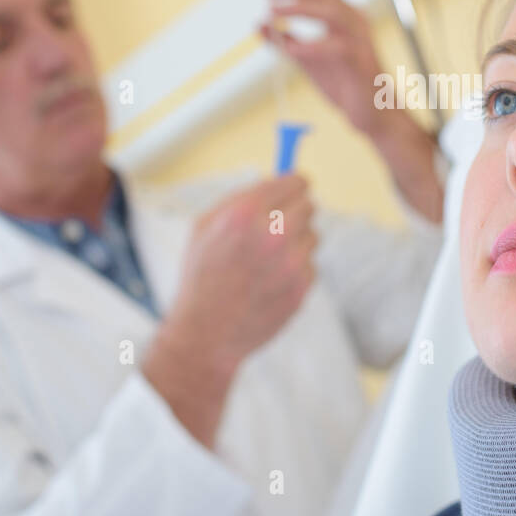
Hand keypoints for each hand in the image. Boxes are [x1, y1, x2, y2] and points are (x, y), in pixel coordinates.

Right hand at [143, 174, 316, 445]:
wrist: (206, 334)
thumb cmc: (202, 275)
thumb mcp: (205, 227)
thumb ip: (241, 199)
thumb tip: (278, 181)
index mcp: (245, 213)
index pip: (296, 181)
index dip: (294, 185)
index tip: (293, 190)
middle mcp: (273, 235)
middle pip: (310, 205)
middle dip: (295, 212)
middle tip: (280, 225)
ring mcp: (291, 264)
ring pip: (313, 236)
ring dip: (297, 243)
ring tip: (267, 260)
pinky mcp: (302, 288)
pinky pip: (311, 265)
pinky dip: (297, 271)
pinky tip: (271, 282)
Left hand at [258, 0, 384, 136]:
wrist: (372, 114)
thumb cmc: (344, 83)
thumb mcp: (308, 60)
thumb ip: (286, 41)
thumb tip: (258, 24)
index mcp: (343, 16)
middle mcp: (354, 21)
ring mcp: (360, 40)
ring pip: (332, 13)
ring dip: (301, 8)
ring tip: (273, 10)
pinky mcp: (361, 63)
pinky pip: (338, 48)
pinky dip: (314, 46)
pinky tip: (291, 50)